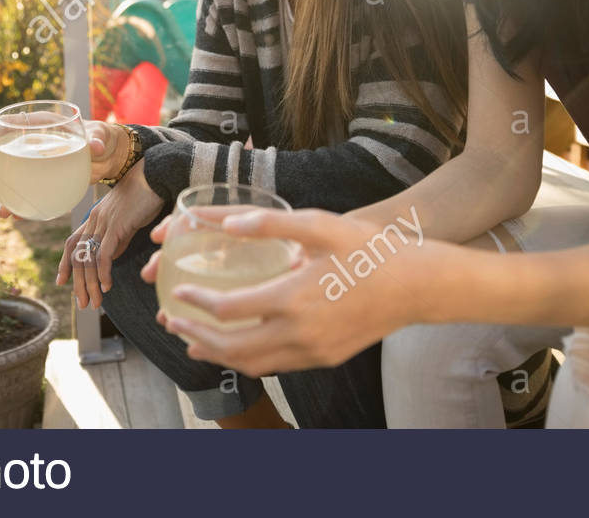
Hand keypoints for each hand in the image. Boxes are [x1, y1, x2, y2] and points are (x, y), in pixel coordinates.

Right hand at [0, 118, 125, 216]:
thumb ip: (97, 139)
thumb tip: (96, 147)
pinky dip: (19, 205)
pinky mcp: (42, 181)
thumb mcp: (100, 136)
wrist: (108, 157)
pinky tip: (16, 216)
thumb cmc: (101, 137)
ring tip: (1, 210)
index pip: (10, 124)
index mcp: (41, 125)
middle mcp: (32, 143)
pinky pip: (25, 193)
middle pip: (1, 153)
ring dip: (0, 193)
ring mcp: (35, 164)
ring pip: (9, 177)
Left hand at [58, 159, 163, 308]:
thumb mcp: (126, 221)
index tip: (62, 282)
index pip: (71, 243)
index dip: (65, 263)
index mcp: (94, 218)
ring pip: (88, 258)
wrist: (154, 176)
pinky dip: (103, 271)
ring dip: (89, 284)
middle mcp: (94, 220)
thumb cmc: (144, 197)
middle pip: (77, 255)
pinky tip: (106, 285)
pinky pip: (104, 253)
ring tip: (94, 302)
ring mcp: (103, 222)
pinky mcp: (117, 225)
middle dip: (77, 283)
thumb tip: (110, 259)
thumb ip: (117, 239)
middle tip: (81, 304)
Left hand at [139, 208, 435, 377]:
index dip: (196, 303)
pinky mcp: (325, 358)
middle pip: (232, 347)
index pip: (229, 309)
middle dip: (196, 336)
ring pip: (252, 363)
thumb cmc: (369, 250)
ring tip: (193, 343)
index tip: (178, 293)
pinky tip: (239, 346)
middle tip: (171, 322)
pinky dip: (248, 359)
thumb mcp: (320, 225)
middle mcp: (300, 332)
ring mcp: (313, 351)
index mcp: (294, 297)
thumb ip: (270, 225)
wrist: (417, 286)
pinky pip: (276, 365)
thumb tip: (224, 223)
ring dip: (218, 354)